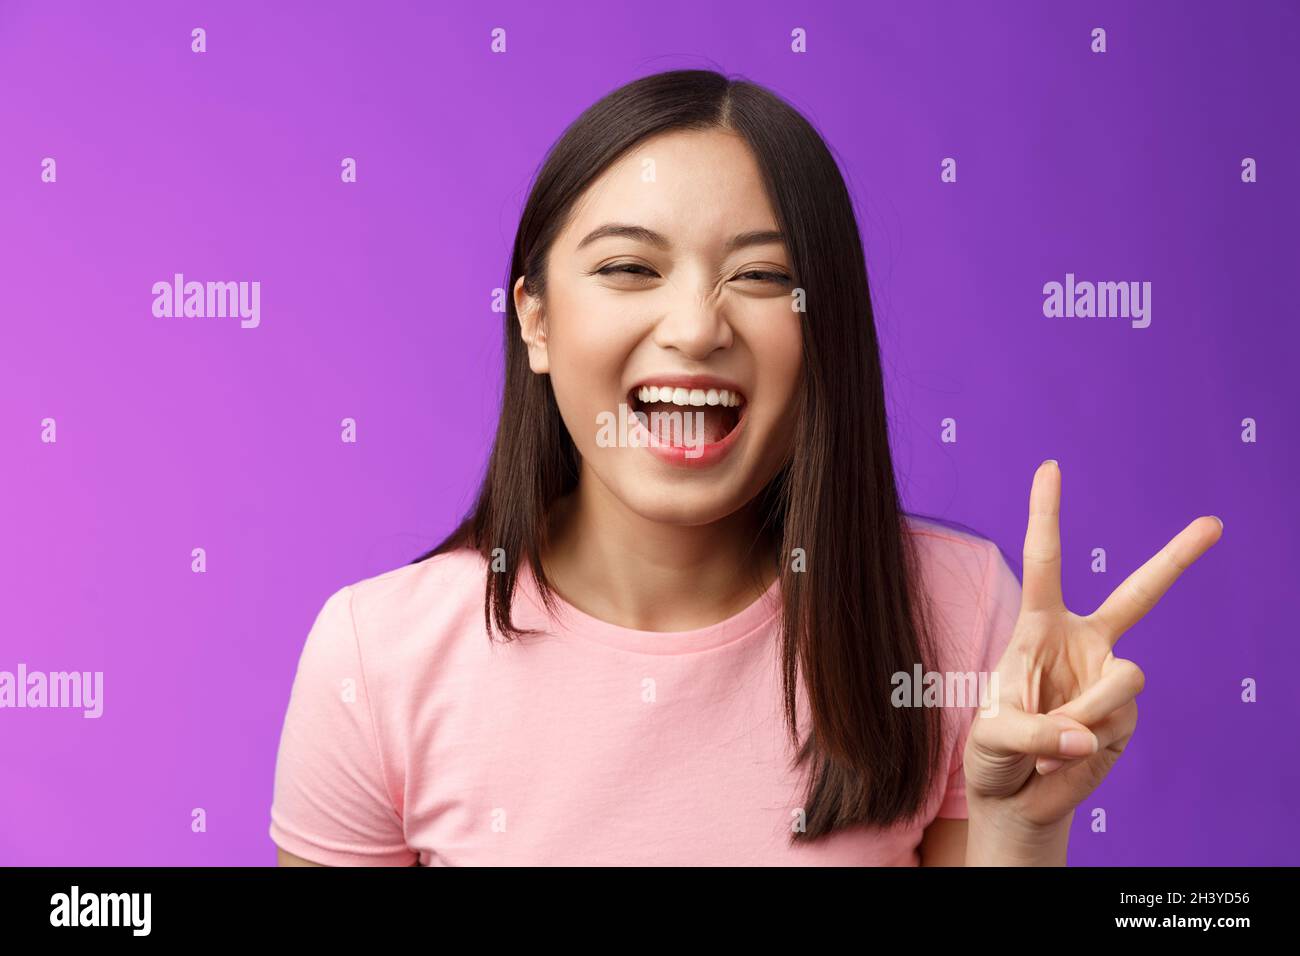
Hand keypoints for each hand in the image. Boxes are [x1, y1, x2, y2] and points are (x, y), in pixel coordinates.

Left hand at [963, 459, 1221, 829]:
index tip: (1050, 466)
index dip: (1046, 514)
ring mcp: (1109, 679)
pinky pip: (1118, 725)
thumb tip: (1087, 737)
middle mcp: (1083, 643)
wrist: (1014, 795)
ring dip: (1086, 716)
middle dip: (1177, 559)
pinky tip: (1063, 764)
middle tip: (1215, 523)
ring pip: (1125, 680)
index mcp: (1039, 626)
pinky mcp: (1125, 718)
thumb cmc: (992, 752)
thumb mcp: (992, 738)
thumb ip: (1033, 734)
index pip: (1044, 562)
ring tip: (1052, 744)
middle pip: (1139, 594)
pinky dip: (1084, 752)